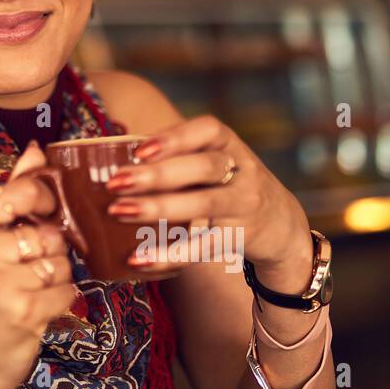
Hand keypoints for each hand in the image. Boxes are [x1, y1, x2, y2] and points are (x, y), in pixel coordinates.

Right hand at [0, 141, 78, 388]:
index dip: (46, 201)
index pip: (23, 192)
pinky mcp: (20, 312)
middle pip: (48, 233)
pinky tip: (41, 307)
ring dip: (57, 277)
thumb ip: (14, 191)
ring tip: (32, 288)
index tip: (43, 215)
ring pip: (60, 262)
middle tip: (29, 267)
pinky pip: (67, 290)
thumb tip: (35, 150)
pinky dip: (63, 300)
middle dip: (51, 251)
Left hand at [103, 116, 312, 280]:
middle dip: (157, 175)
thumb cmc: (227, 185)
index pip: (207, 130)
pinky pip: (205, 246)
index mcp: (229, 144)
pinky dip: (171, 253)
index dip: (174, 138)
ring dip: (158, 208)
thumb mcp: (213, 162)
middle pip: (202, 168)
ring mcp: (245, 204)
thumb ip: (175, 157)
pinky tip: (140, 258)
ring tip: (119, 211)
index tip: (138, 150)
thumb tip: (106, 158)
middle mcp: (242, 170)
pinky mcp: (242, 237)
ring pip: (203, 204)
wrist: (283, 225)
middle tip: (116, 183)